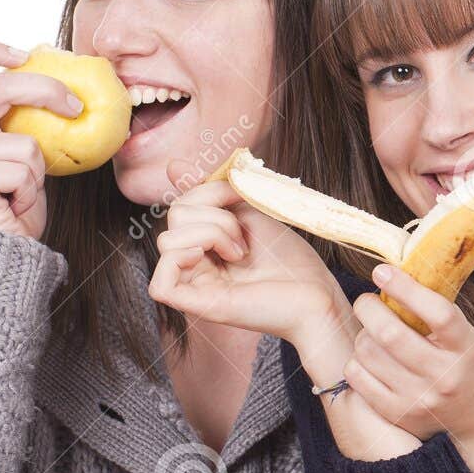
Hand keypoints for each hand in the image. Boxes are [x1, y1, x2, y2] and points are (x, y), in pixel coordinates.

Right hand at [0, 40, 80, 239]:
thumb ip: (31, 122)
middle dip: (48, 90)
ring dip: (38, 172)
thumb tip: (74, 95)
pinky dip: (30, 191)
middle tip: (77, 106)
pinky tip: (13, 203)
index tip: (25, 54)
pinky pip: (24, 171)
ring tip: (20, 191)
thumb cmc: (18, 200)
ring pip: (26, 143)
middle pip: (4, 87)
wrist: (3, 246)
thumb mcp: (27, 153)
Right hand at [148, 174, 352, 351]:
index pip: (183, 203)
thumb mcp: (248, 210)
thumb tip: (173, 166)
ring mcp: (195, 285)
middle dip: (213, 213)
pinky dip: (177, 260)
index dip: (210, 188)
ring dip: (208, 233)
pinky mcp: (198, 306)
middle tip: (244, 237)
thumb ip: (212, 191)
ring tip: (238, 253)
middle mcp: (196, 262)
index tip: (240, 191)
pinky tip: (204, 258)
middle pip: (174, 216)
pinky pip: (159, 284)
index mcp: (206, 241)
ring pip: (166, 242)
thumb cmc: (289, 257)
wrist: (314, 291)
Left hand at [344, 265, 473, 440]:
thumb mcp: (462, 334)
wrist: (471, 416)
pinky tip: (368, 356)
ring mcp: (418, 398)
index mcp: (464, 347)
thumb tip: (392, 273)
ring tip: (371, 332)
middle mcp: (443, 375)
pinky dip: (356, 358)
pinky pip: (356, 376)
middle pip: (390, 334)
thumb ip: (433, 309)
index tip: (382, 271)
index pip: (438, 313)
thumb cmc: (460, 363)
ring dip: (362, 333)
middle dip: (368, 308)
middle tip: (366, 301)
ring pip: (368, 352)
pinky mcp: (395, 413)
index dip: (405, 288)